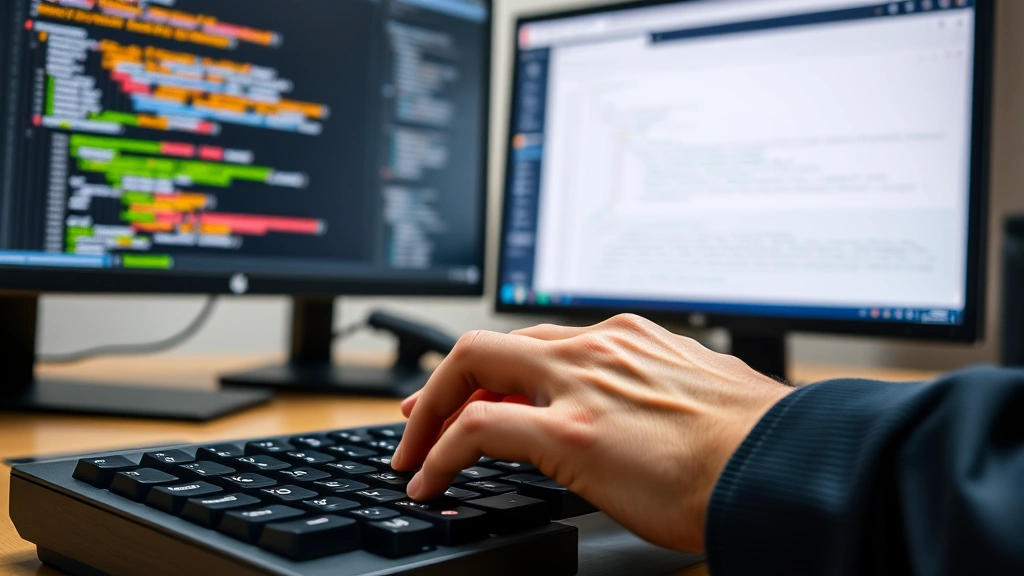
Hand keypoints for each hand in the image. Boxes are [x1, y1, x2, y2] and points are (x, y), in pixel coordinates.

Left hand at [391, 314, 792, 551]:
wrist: (782, 465)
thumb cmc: (754, 444)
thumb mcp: (700, 394)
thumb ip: (659, 390)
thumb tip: (649, 415)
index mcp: (629, 340)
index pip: (540, 342)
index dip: (495, 370)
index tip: (474, 395)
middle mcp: (599, 348)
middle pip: (493, 344)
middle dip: (446, 380)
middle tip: (420, 414)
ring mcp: (581, 382)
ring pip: (472, 367)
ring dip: (430, 412)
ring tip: (413, 454)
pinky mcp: (570, 429)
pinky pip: (477, 429)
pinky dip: (440, 452)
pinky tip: (429, 481)